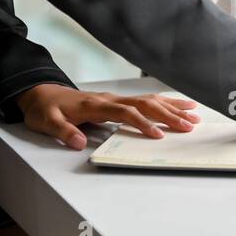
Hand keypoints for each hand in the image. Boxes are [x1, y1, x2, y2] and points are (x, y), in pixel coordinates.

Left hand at [15, 84, 200, 150]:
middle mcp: (110, 99)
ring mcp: (116, 98)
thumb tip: (79, 143)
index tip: (158, 135)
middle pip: (145, 104)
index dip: (143, 123)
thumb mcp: (46, 122)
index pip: (125, 113)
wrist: (41, 93)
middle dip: (169, 115)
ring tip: (194, 114)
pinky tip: (178, 105)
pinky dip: (164, 101)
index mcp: (95, 105)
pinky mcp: (118, 100)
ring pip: (149, 99)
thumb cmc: (45, 109)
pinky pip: (146, 99)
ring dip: (172, 107)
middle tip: (189, 125)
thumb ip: (63, 131)